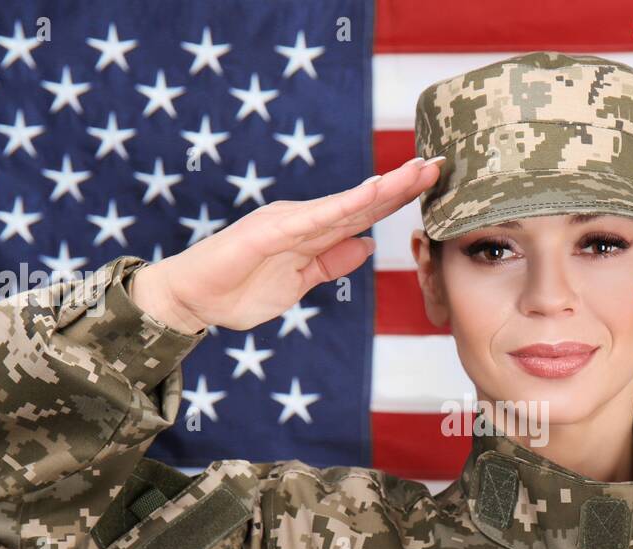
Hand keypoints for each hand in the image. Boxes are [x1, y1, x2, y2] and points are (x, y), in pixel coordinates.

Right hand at [129, 155, 445, 333]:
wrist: (193, 299)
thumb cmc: (240, 290)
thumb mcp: (301, 283)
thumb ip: (332, 263)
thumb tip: (367, 245)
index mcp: (313, 233)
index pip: (364, 214)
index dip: (398, 200)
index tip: (432, 185)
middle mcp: (304, 220)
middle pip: (362, 202)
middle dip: (401, 185)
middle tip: (438, 165)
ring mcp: (287, 222)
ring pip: (344, 204)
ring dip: (381, 189)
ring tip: (414, 174)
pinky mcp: (269, 231)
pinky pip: (314, 218)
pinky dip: (343, 206)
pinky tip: (369, 196)